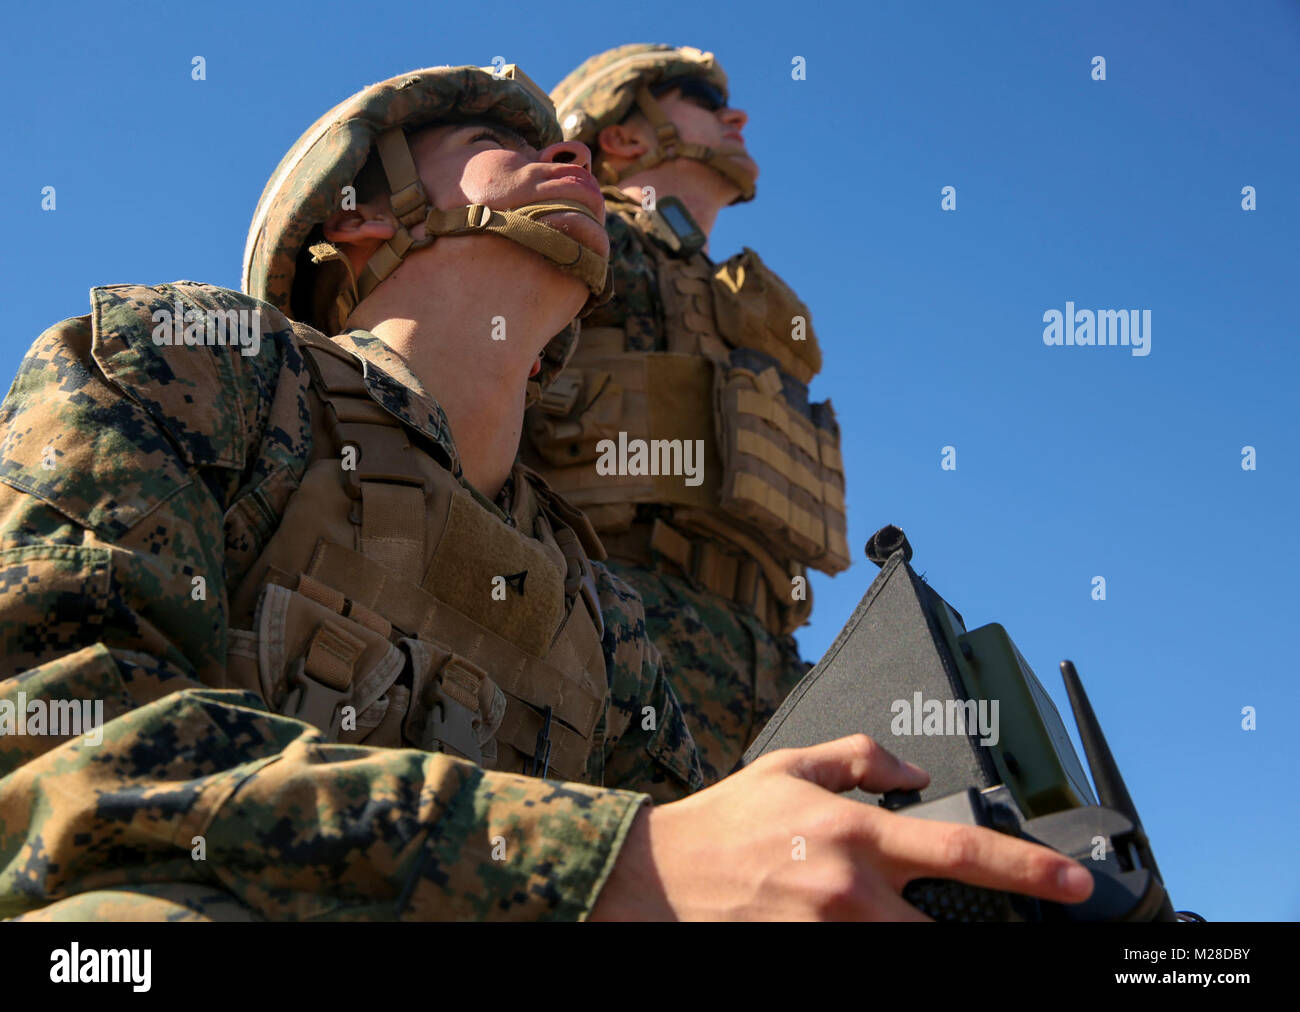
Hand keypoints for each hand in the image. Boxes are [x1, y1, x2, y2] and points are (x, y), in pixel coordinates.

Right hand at [590, 734, 1093, 919]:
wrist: (657, 880)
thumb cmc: (722, 825)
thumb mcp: (790, 766)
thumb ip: (861, 758)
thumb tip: (913, 774)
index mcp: (854, 835)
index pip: (962, 851)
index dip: (1028, 870)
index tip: (1073, 884)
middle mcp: (851, 893)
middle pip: (949, 929)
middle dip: (984, 930)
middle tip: (1007, 918)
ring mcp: (832, 937)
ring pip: (914, 951)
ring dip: (927, 937)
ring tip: (908, 914)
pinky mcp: (813, 963)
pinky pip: (866, 963)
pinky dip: (882, 944)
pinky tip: (873, 924)